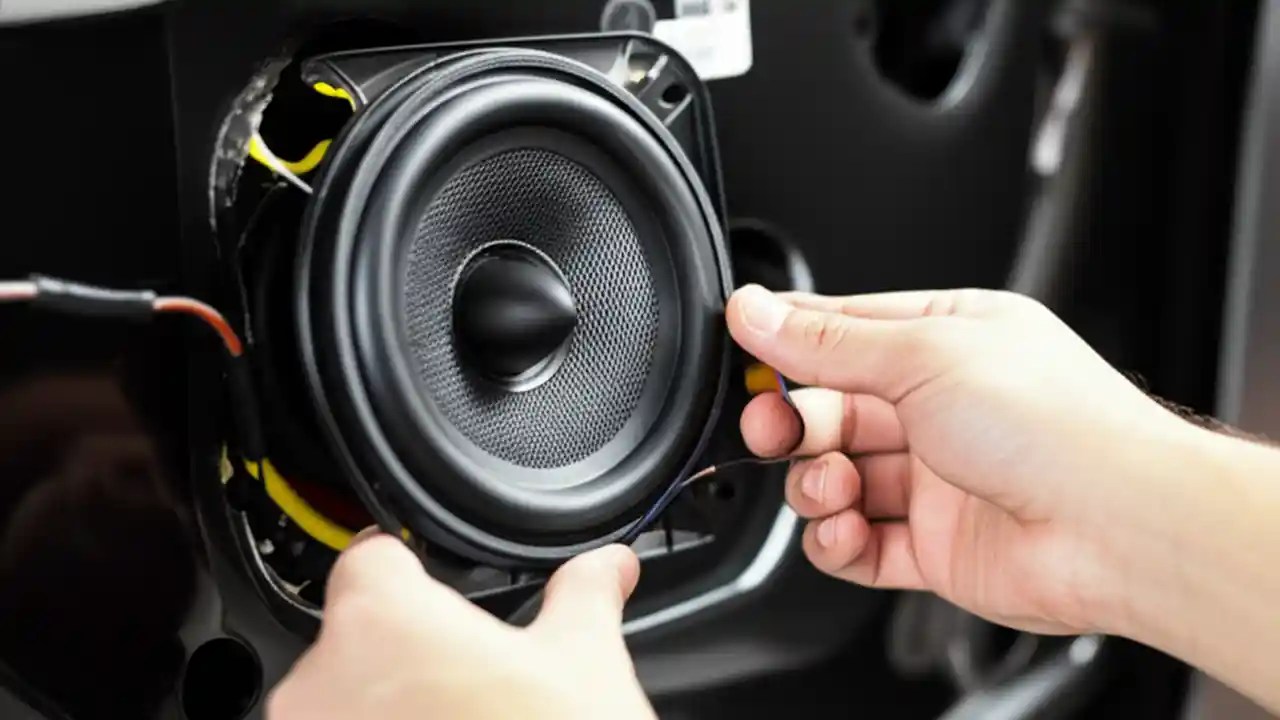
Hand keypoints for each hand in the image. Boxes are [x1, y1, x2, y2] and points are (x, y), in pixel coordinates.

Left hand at [268, 536, 654, 719]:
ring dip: (390, 709)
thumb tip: (608, 567)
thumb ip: (585, 595)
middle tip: (473, 679)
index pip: (372, 556)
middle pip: (358, 637)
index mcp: (383, 619)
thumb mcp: (585, 662)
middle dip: (410, 653)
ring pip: (344, 703)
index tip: (439, 587)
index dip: (411, 564)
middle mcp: (321, 682)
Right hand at [728, 285, 1200, 635]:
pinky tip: (843, 530)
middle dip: (792, 421)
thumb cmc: (1053, 425)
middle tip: (769, 428)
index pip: (844, 333)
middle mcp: (942, 407)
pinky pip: (859, 545)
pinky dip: (837, 541)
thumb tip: (756, 312)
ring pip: (839, 479)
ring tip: (831, 484)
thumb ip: (827, 341)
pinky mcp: (934, 547)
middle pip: (832, 410)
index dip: (789, 345)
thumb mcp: (923, 353)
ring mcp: (938, 480)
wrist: (1118, 527)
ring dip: (816, 484)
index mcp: (948, 339)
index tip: (744, 352)